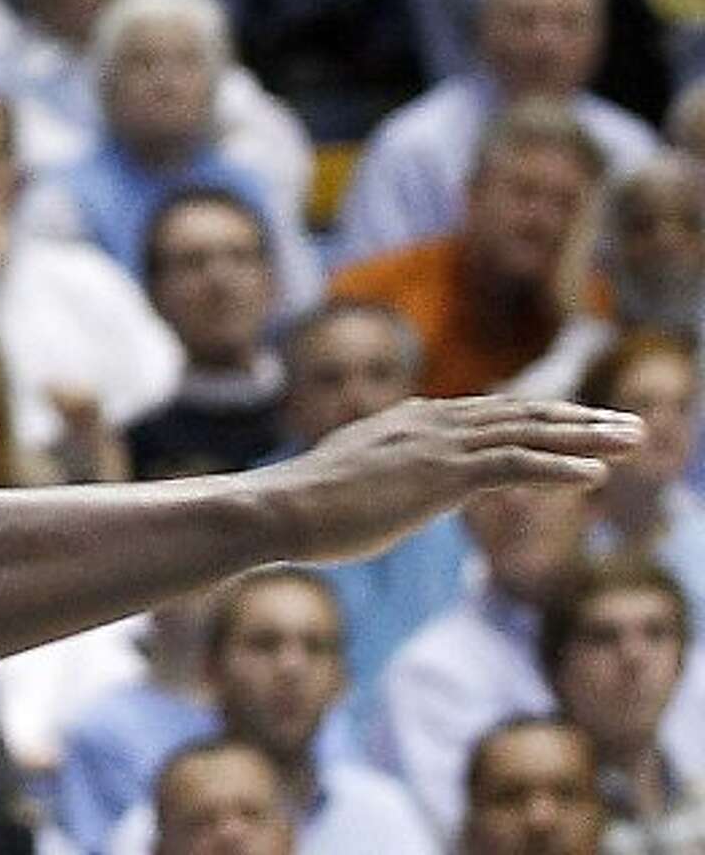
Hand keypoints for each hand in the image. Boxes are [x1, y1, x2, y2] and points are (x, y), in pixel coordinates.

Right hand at [269, 394, 638, 564]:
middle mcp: (431, 421)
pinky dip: (558, 468)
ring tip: (634, 440)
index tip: (584, 423)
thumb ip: (389, 473)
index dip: (543, 418)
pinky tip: (596, 476)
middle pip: (521, 413)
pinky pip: (514, 466)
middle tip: (631, 424)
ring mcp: (437, 444)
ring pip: (528, 432)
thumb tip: (392, 486)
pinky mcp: (442, 474)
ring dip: (587, 436)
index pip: (492, 414)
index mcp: (413, 420)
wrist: (285, 506)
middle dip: (581, 419)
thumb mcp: (362, 480)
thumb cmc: (313, 506)